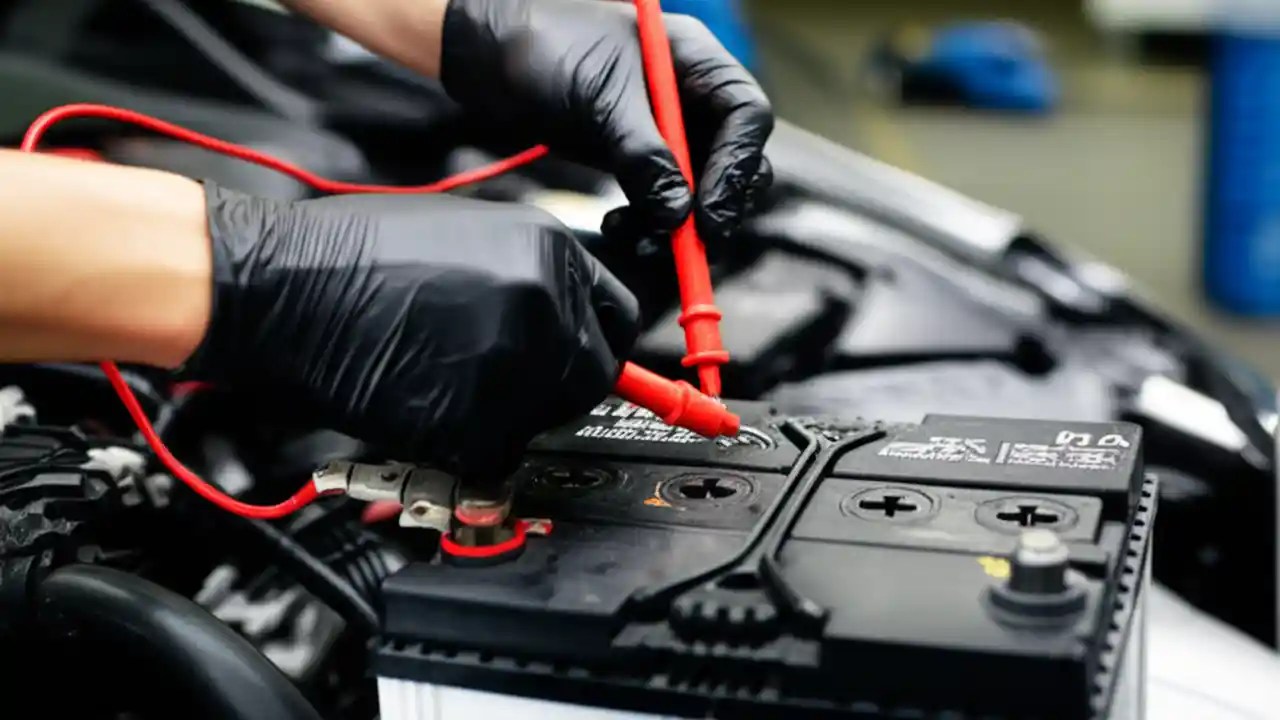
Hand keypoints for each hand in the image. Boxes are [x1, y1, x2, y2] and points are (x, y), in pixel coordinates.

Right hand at [183, 183, 639, 477]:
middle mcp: (546, 310)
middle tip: (500, 379)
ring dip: (506, 414)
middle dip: (555, 385)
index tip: (579, 357)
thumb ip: (532, 277)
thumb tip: (567, 316)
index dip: (594, 341)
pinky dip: (464, 446)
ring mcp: (514, 371)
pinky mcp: (474, 425)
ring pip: (543, 420)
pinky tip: (422, 405)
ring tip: (444, 380)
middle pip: (592, 376)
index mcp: (551, 253)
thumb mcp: (471, 233)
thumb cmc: (355, 254)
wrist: (281, 285)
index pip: (618, 316)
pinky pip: (494, 454)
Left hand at [440, 0, 773, 241]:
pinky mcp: (636, 158)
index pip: (746, 117)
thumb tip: (678, 215)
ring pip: (698, 190)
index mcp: (697, 62)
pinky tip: (617, 227)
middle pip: (734, 160)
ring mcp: (665, 130)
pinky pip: (661, 200)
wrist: (487, 54)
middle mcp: (691, 97)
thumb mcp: (601, 101)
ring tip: (640, 239)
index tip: (708, 215)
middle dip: (713, 205)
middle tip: (687, 242)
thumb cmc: (546, 49)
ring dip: (676, 224)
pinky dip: (648, 222)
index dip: (736, 168)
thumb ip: (645, 157)